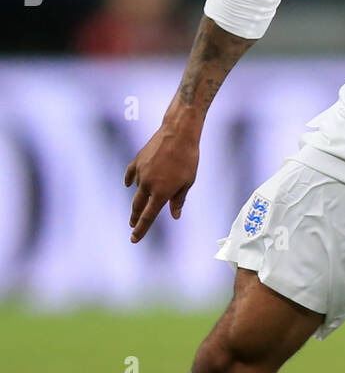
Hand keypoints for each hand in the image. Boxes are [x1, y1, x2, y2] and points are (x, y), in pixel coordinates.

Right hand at [124, 124, 199, 242]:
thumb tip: (174, 215)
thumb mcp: (188, 182)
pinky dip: (130, 180)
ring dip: (142, 194)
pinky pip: (131, 174)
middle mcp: (147, 184)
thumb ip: (178, 200)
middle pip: (137, 206)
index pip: (148, 217)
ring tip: (148, 195)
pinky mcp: (137, 160)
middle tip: (132, 225)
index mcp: (161, 193)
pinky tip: (129, 184)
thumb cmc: (188, 158)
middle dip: (135, 217)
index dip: (141, 229)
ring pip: (138, 189)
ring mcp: (140, 172)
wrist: (178, 133)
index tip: (133, 239)